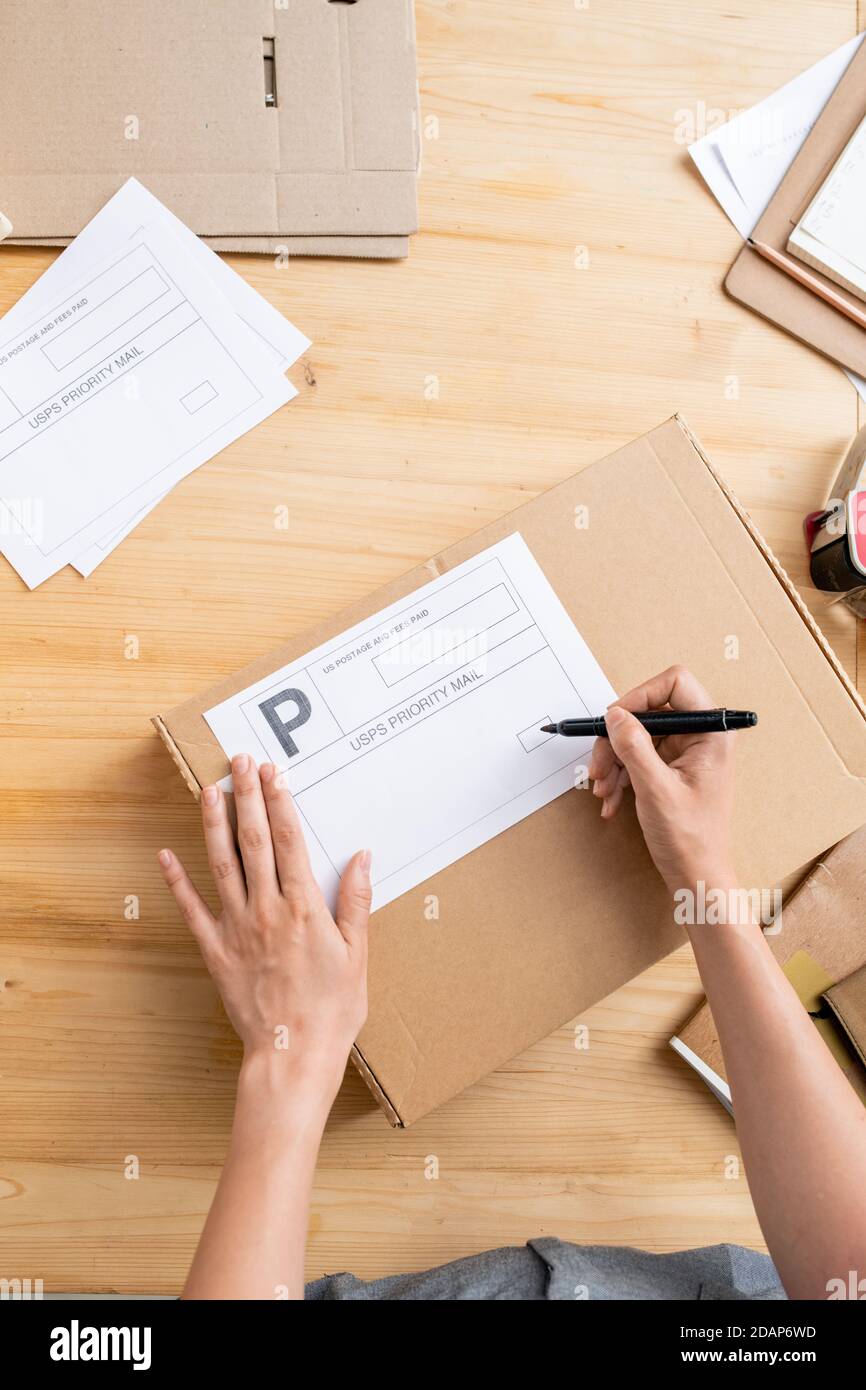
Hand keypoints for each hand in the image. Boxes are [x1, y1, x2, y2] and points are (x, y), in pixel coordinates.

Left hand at [158, 755, 370, 1103]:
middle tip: (240, 762)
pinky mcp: (216, 952)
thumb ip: (356, 901)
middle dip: (247, 797)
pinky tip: (166, 855)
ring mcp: (238, 929)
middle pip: (253, 841)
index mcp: (305, 908)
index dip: (280, 802)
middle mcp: (268, 910)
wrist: (292, 1057)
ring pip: (221, 865)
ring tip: (209, 790)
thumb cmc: (333, 1011)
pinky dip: (177, 882)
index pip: (289, 841)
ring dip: (214, 824)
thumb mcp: (358, 955)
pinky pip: (192, 911)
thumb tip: (363, 856)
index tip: (275, 773)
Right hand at [587, 666, 735, 893]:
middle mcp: (701, 736)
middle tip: (598, 767)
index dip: (639, 696)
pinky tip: (611, 800)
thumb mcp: (655, 789)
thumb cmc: (690, 839)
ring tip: (603, 791)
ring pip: (636, 735)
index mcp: (712, 733)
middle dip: (617, 740)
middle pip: (648, 712)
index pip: (675, 683)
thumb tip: (614, 715)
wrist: (696, 876)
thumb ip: (634, 747)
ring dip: (613, 762)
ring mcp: (685, 752)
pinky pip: (637, 756)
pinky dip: (619, 775)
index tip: (614, 721)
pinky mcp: (671, 768)